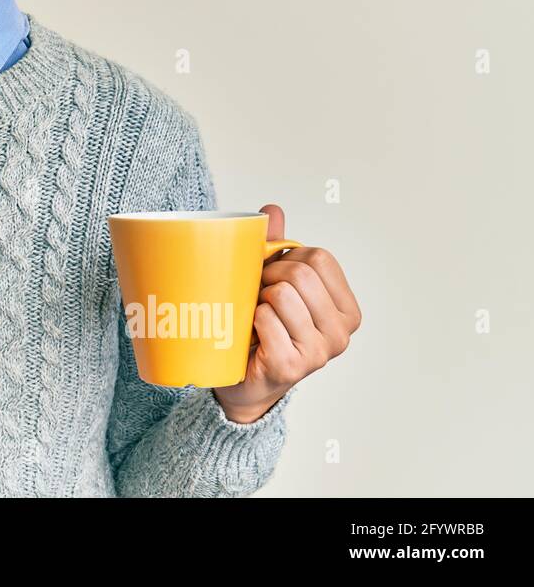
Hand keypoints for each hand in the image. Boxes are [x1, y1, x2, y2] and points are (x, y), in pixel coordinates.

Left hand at [211, 203, 361, 423]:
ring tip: (255, 315)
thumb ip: (277, 247)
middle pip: (300, 273)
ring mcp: (319, 352)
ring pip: (281, 294)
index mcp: (346, 309)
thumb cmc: (261, 327)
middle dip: (269, 275)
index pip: (320, 257)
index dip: (287, 258)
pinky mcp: (292, 366)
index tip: (273, 274)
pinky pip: (265, 319)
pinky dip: (250, 319)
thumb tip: (272, 210)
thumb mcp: (273, 283)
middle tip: (257, 293)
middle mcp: (341, 332)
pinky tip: (251, 334)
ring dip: (258, 298)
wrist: (242, 379)